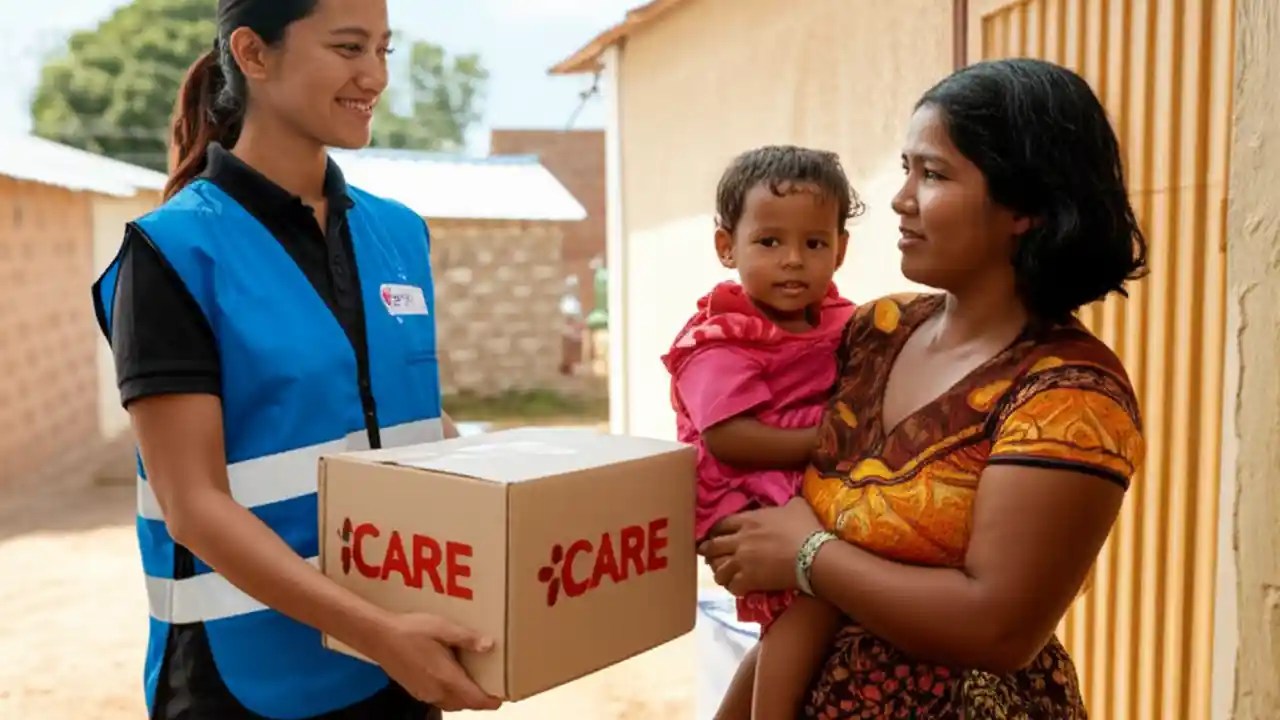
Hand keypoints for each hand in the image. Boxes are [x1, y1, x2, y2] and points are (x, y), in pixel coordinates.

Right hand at [366, 612, 502, 711]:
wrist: (379, 637)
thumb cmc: (410, 631)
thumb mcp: (443, 628)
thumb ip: (467, 639)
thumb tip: (489, 645)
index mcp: (446, 678)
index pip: (474, 699)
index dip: (490, 702)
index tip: (501, 698)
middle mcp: (435, 690)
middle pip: (464, 704)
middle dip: (478, 700)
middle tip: (491, 689)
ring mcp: (423, 692)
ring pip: (451, 703)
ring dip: (464, 698)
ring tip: (474, 684)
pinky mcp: (414, 690)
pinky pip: (438, 698)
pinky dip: (450, 694)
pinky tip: (450, 679)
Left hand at [696, 497, 823, 595]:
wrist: (813, 554)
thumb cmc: (806, 528)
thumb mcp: (796, 506)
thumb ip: (786, 503)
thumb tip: (790, 502)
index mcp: (747, 520)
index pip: (720, 525)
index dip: (715, 532)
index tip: (715, 537)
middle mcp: (739, 539)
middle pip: (712, 547)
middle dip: (709, 552)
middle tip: (711, 557)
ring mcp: (742, 560)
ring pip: (718, 569)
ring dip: (720, 572)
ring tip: (724, 575)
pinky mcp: (749, 580)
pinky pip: (731, 585)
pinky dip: (732, 587)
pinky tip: (737, 587)